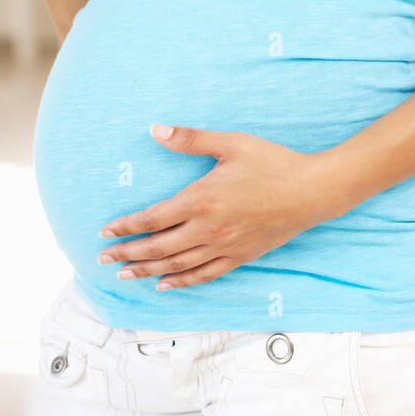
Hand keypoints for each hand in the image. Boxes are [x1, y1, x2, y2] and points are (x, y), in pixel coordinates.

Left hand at [97, 126, 328, 289]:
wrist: (310, 191)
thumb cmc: (271, 162)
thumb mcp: (230, 143)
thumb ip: (190, 139)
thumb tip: (155, 130)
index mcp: (201, 200)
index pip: (152, 219)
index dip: (126, 227)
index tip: (105, 233)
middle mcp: (208, 229)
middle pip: (158, 247)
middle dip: (127, 254)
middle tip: (104, 259)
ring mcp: (224, 247)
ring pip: (177, 265)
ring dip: (148, 271)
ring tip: (125, 275)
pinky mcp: (239, 256)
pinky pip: (204, 275)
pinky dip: (182, 282)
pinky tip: (166, 285)